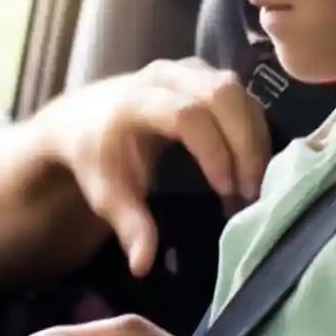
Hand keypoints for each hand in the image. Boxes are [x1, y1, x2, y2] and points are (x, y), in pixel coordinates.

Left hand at [32, 58, 270, 276]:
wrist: (81, 118)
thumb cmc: (96, 158)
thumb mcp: (106, 194)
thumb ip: (129, 226)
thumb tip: (142, 266)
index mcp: (135, 101)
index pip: (186, 115)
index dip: (213, 150)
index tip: (225, 189)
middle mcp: (163, 76)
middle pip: (221, 93)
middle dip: (244, 143)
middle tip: (251, 190)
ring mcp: (185, 69)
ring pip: (236, 91)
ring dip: (253, 136)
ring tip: (254, 182)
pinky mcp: (202, 73)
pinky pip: (239, 94)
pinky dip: (252, 127)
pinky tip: (252, 164)